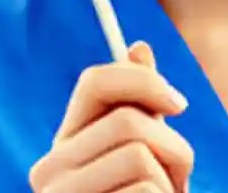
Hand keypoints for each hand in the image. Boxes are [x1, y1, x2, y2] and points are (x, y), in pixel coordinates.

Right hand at [29, 42, 194, 192]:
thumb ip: (138, 109)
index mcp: (64, 147)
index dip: (144, 81)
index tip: (178, 104)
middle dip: (174, 148)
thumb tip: (138, 48)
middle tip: (178, 181)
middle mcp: (49, 173)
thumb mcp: (144, 158)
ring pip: (140, 156)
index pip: (94, 81)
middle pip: (129, 122)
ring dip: (173, 182)